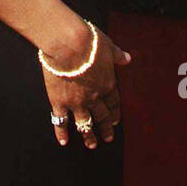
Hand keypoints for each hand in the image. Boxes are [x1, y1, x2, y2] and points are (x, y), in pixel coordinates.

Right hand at [41, 25, 131, 148]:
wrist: (69, 44)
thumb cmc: (89, 41)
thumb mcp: (108, 45)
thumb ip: (117, 55)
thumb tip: (127, 58)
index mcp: (107, 83)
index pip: (114, 102)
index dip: (115, 112)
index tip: (116, 121)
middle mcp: (94, 97)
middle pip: (102, 116)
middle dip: (106, 128)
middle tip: (108, 138)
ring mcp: (77, 102)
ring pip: (85, 123)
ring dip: (89, 136)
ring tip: (91, 145)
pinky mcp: (59, 102)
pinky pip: (61, 121)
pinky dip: (62, 133)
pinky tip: (64, 141)